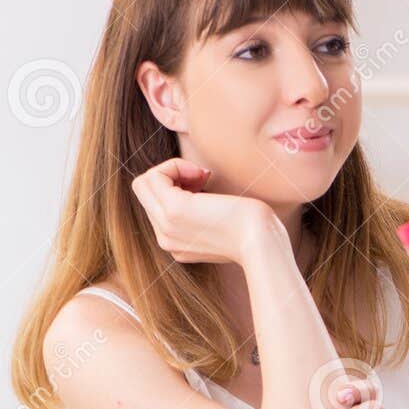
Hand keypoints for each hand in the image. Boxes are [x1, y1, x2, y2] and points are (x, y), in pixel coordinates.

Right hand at [131, 158, 279, 262]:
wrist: (263, 244)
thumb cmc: (255, 230)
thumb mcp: (223, 224)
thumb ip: (205, 215)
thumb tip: (199, 187)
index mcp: (176, 244)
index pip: (156, 205)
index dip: (176, 186)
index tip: (205, 184)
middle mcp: (165, 239)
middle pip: (145, 192)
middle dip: (172, 175)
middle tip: (203, 177)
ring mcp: (167, 226)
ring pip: (144, 182)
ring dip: (173, 169)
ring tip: (202, 176)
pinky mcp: (174, 210)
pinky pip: (154, 176)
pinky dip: (174, 165)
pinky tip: (202, 174)